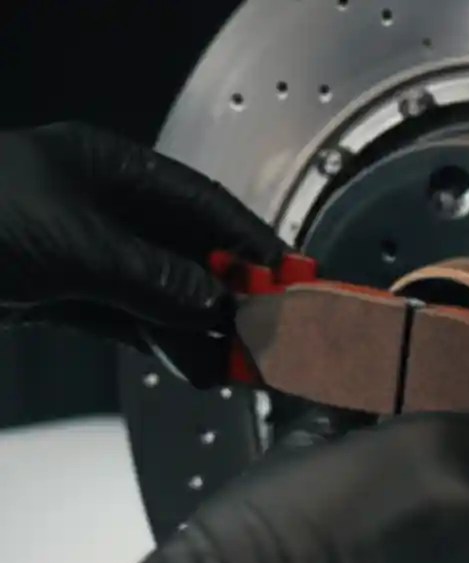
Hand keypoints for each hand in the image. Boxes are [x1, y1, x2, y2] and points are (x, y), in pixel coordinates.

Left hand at [0, 122, 286, 384]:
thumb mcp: (75, 246)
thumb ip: (154, 278)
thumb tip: (215, 303)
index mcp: (107, 167)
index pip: (202, 202)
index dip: (251, 239)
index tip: (290, 274)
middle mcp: (97, 205)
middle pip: (184, 250)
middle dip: (228, 293)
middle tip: (268, 330)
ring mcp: (74, 252)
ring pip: (156, 292)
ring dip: (197, 328)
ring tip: (233, 362)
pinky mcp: (51, 294)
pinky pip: (121, 319)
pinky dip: (158, 341)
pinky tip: (192, 363)